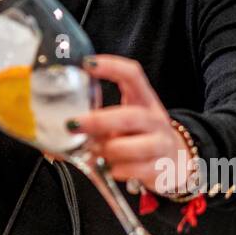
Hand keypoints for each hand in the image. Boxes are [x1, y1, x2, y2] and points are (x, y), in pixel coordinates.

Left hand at [68, 55, 191, 193]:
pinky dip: (118, 169)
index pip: (133, 75)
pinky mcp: (161, 168)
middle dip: (100, 121)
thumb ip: (98, 121)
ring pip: (136, 147)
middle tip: (74, 124)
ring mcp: (161, 144)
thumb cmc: (139, 137)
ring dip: (109, 150)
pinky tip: (110, 168)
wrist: (176, 162)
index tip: (87, 64)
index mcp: (144, 100)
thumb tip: (58, 131)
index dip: (111, 67)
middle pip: (131, 116)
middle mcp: (155, 120)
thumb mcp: (124, 122)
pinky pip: (136, 170)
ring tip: (95, 151)